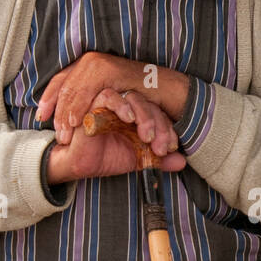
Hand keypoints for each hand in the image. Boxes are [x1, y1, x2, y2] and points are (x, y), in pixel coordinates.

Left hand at [35, 51, 189, 141]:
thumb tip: (72, 112)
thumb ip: (94, 97)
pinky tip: (77, 122)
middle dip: (56, 110)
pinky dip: (80, 107)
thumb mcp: (112, 96)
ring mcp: (100, 63)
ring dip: (66, 113)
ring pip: (73, 88)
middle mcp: (91, 60)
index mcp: (88, 65)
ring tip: (63, 133)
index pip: (61, 80)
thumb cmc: (141, 95)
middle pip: (64, 85)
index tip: (41, 116)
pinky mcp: (109, 70)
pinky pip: (88, 90)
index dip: (49, 98)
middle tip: (54, 132)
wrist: (168, 88)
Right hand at [46, 88, 185, 182]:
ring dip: (144, 116)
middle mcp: (128, 107)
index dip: (167, 131)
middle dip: (159, 126)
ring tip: (147, 136)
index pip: (159, 116)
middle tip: (160, 148)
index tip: (169, 150)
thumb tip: (182, 162)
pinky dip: (120, 105)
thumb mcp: (137, 161)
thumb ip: (158, 160)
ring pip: (134, 98)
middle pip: (150, 106)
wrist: (78, 165)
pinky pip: (110, 95)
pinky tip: (128, 119)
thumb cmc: (105, 158)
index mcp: (139, 117)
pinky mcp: (94, 102)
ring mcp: (112, 103)